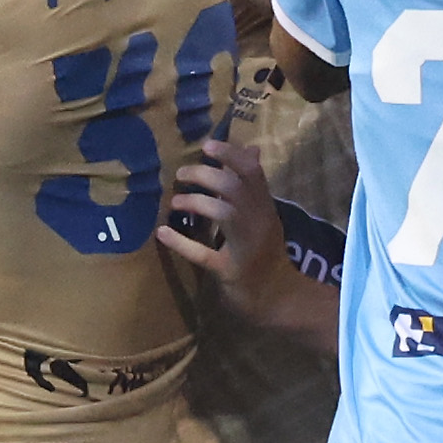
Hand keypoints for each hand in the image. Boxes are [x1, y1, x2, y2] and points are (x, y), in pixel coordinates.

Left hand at [155, 138, 273, 289]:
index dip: (230, 155)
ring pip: (225, 214)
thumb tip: (251, 148)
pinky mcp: (231, 272)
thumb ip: (253, 185)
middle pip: (235, 188)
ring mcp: (246, 248)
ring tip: (175, 201)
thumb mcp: (263, 214)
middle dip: (206, 175)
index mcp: (265, 208)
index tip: (207, 146)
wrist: (279, 297)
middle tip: (182, 173)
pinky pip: (205, 256)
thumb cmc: (266, 253)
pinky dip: (182, 243)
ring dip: (197, 202)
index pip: (253, 172)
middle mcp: (258, 223)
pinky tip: (163, 233)